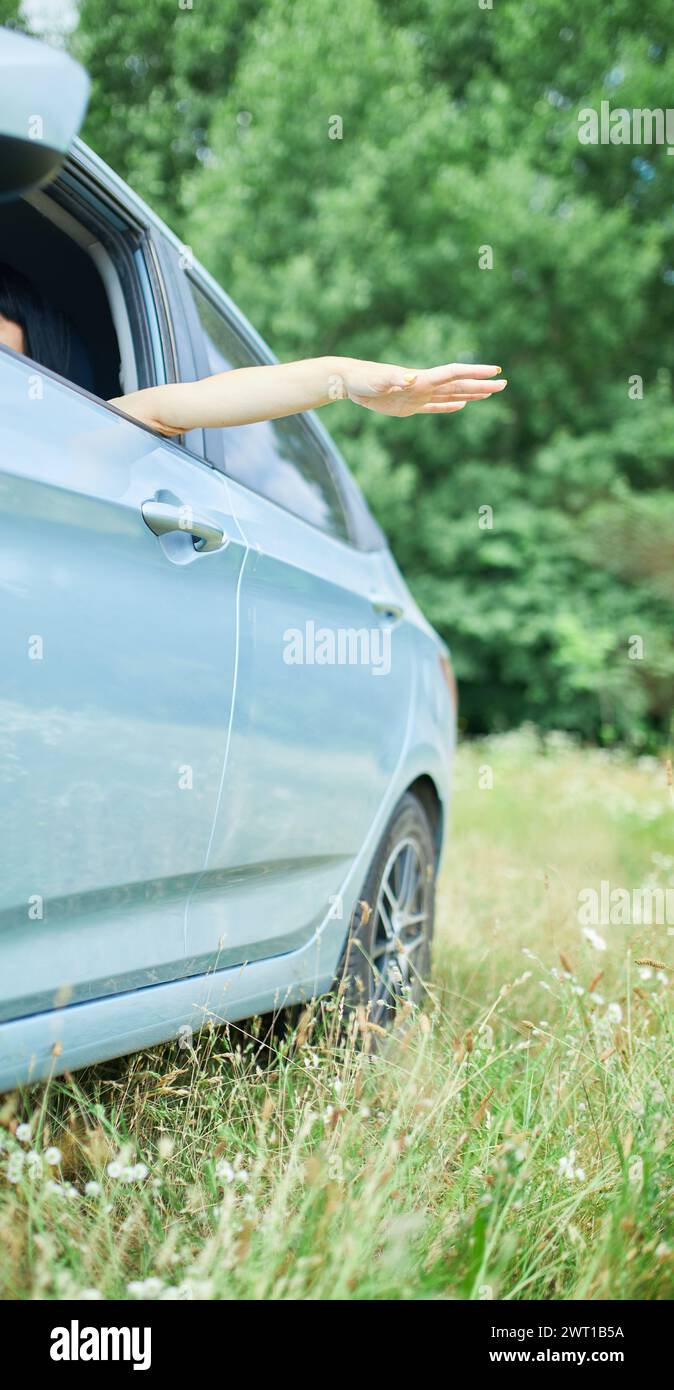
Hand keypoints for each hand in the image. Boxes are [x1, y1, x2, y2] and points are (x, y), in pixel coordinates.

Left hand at [343, 360, 506, 416]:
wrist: (350, 381)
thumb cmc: (362, 379)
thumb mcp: (376, 380)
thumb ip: (392, 378)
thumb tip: (408, 378)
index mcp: (421, 378)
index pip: (454, 373)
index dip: (475, 372)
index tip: (495, 371)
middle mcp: (424, 385)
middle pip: (459, 384)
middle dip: (482, 384)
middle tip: (504, 384)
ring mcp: (418, 395)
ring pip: (451, 395)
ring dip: (471, 394)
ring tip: (490, 393)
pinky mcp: (409, 406)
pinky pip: (435, 407)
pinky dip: (449, 407)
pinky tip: (462, 406)